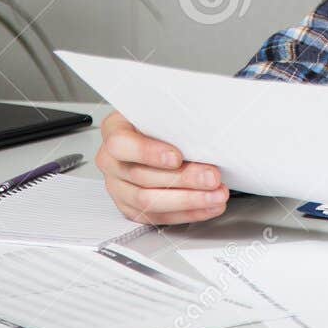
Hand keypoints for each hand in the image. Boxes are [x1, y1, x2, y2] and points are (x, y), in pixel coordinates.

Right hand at [94, 110, 228, 224]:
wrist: (155, 136)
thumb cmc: (159, 121)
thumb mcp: (162, 110)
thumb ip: (173, 118)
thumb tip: (200, 127)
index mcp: (114, 130)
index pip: (121, 144)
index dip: (149, 153)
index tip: (177, 157)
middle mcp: (111, 162)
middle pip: (142, 176)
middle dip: (183, 179)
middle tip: (211, 177)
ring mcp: (119, 187)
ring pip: (150, 201)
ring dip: (189, 200)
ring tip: (216, 194)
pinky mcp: (132, 208)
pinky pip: (159, 216)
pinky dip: (189, 212)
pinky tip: (208, 205)